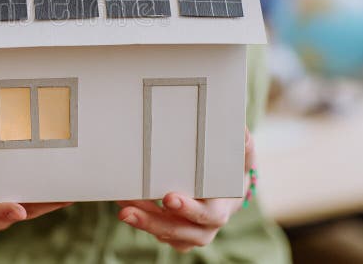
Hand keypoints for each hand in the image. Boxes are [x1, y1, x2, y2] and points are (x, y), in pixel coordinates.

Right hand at [0, 94, 71, 236]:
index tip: (17, 209)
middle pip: (10, 213)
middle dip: (37, 205)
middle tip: (62, 195)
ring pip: (26, 210)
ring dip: (49, 202)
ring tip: (72, 190)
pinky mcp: (8, 203)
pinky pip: (31, 203)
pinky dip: (47, 196)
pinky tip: (67, 186)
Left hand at [117, 127, 255, 252]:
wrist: (230, 188)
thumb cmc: (232, 168)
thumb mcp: (241, 155)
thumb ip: (241, 143)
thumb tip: (238, 127)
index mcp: (223, 207)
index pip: (208, 215)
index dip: (189, 210)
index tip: (168, 198)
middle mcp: (208, 226)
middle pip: (182, 231)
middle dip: (154, 222)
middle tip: (129, 212)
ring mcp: (192, 233)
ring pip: (166, 234)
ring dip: (142, 222)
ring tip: (121, 209)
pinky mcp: (177, 233)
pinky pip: (158, 232)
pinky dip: (141, 219)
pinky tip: (124, 205)